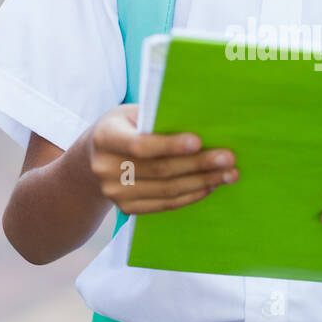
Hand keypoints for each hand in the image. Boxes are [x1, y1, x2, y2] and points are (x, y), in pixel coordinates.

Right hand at [87, 103, 237, 213]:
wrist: (92, 160)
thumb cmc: (123, 128)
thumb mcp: (131, 114)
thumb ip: (157, 118)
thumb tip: (201, 122)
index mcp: (105, 137)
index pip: (139, 145)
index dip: (169, 145)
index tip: (198, 141)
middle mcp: (106, 168)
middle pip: (160, 170)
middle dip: (198, 165)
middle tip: (228, 158)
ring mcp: (115, 193)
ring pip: (167, 190)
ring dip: (203, 182)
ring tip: (229, 174)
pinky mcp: (127, 208)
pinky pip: (166, 204)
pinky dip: (192, 195)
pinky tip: (211, 186)